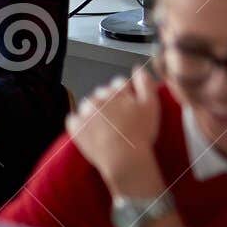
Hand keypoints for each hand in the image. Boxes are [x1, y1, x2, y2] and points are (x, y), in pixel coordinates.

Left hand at [67, 66, 162, 193]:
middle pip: (102, 92)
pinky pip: (74, 118)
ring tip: (106, 126)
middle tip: (119, 118)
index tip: (130, 105)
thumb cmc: (140, 133)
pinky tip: (92, 130)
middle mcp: (98, 98)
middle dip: (109, 101)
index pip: (119, 82)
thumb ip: (145, 83)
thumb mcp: (152, 105)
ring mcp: (85, 112)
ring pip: (88, 104)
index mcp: (117, 92)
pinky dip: (81, 122)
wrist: (123, 158)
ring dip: (95, 111)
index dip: (126, 93)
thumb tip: (138, 68)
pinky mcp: (75, 127)